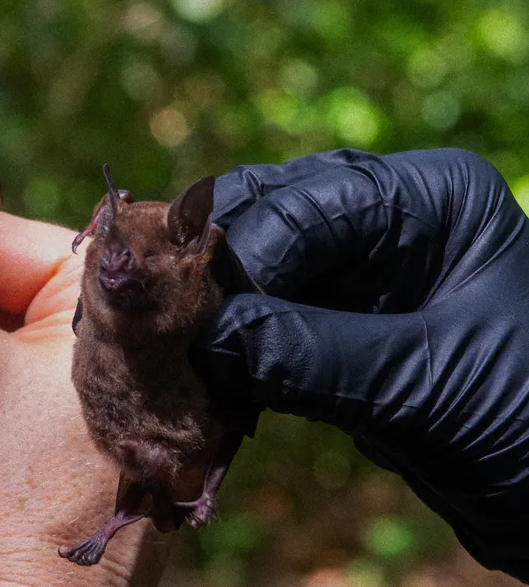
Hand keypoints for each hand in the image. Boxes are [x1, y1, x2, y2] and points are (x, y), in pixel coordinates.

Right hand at [199, 148, 528, 582]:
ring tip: (168, 362)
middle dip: (211, 278)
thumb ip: (309, 355)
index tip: (192, 332)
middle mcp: (386, 219)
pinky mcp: (338, 329)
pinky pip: (263, 325)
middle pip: (261, 219)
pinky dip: (228, 354)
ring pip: (251, 272)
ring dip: (210, 317)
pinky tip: (201, 385)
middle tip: (159, 335)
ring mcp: (358, 274)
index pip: (300, 205)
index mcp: (428, 200)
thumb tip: (199, 340)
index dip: (240, 265)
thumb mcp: (423, 386)